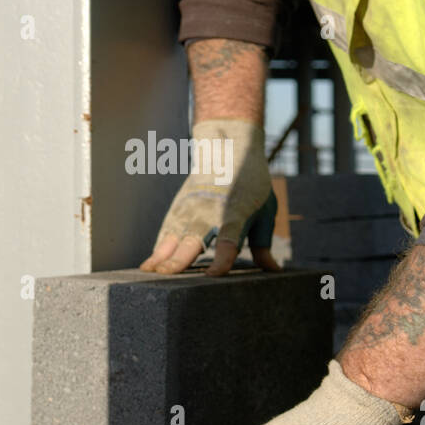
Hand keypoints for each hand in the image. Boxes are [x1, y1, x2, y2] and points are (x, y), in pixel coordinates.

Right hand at [139, 119, 280, 275]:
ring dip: (161, 255)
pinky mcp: (179, 208)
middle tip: (166, 276)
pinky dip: (158, 248)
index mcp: (236, 215)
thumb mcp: (265, 210)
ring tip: (149, 272)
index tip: (214, 274)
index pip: (229, 240)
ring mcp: (191, 210)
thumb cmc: (251, 183)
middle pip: (193, 239)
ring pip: (173, 236)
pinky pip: (166, 232)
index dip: (222, 259)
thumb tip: (274, 271)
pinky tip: (149, 265)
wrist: (226, 148)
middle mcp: (210, 213)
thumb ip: (264, 243)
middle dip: (179, 259)